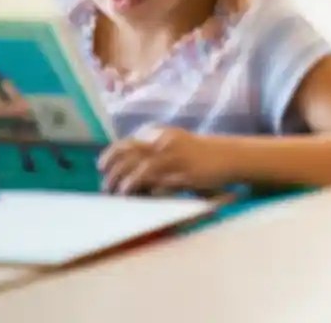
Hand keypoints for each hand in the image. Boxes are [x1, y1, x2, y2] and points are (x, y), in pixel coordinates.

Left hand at [98, 127, 230, 195]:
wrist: (229, 155)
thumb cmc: (195, 153)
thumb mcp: (170, 143)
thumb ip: (148, 150)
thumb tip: (119, 167)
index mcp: (157, 133)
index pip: (123, 145)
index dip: (108, 158)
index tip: (101, 169)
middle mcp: (164, 143)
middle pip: (127, 157)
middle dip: (112, 175)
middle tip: (106, 188)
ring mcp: (175, 159)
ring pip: (140, 171)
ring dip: (125, 185)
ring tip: (119, 195)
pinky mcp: (185, 175)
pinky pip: (160, 185)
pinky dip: (147, 192)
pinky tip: (141, 197)